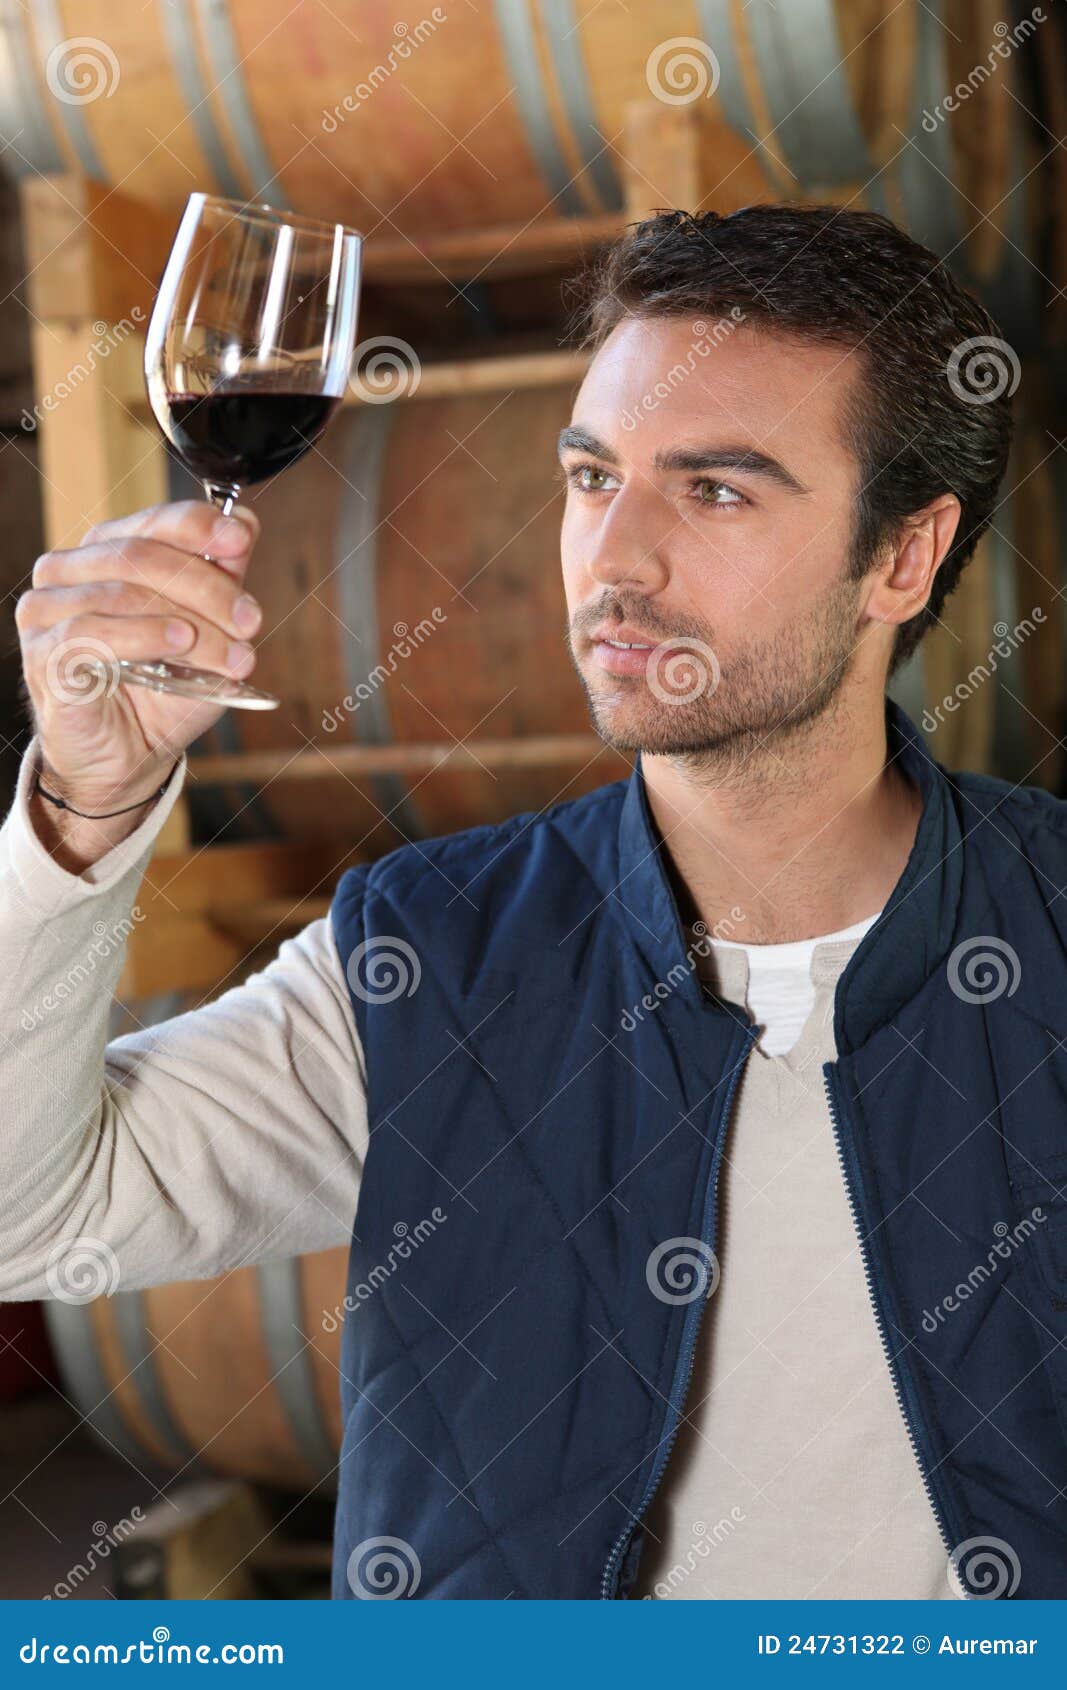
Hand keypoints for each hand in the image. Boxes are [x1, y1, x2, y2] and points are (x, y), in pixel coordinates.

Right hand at [16, 500, 261, 811]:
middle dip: (207, 588)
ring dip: (191, 623)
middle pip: (142, 556)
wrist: (129, 758)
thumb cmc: (162, 693)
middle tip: (249, 621)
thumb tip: (244, 525)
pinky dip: (145, 635)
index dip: (199, 526)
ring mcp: (48, 611)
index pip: (152, 521)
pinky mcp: (44, 654)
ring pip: (124, 593)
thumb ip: (220, 581)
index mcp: (107, 552)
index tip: (241, 540)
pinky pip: (92, 632)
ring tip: (231, 654)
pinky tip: (179, 643)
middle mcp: (68, 572)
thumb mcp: (207, 634)